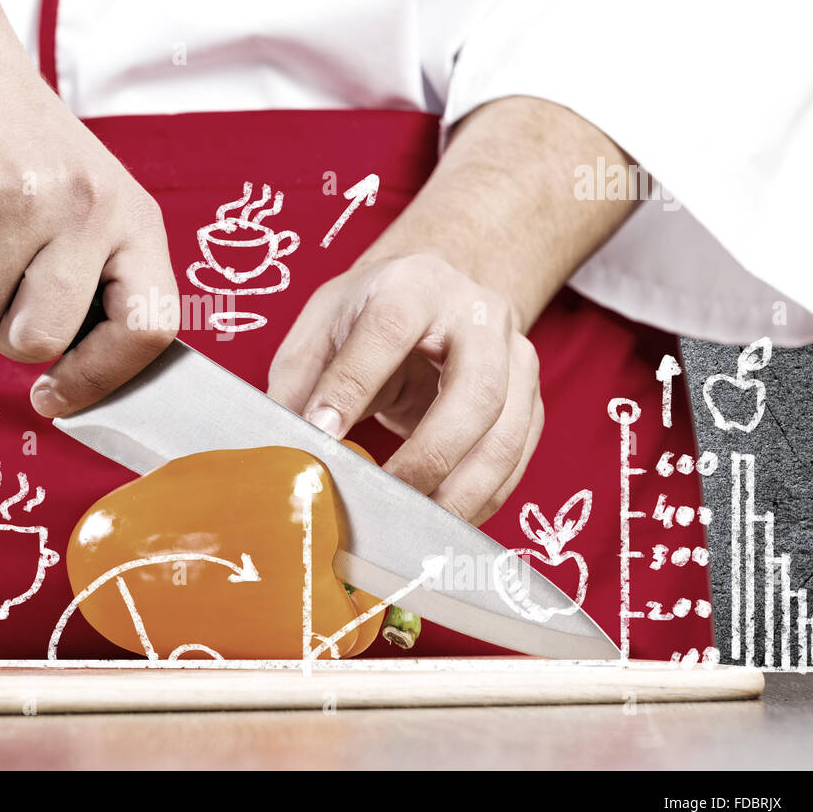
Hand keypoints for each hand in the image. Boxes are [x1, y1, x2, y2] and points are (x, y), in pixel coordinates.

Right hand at [0, 20, 177, 417]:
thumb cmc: (13, 140)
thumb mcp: (82, 200)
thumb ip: (89, 279)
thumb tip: (73, 381)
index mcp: (131, 218)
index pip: (149, 329)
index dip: (100, 379)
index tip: (57, 395)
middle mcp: (87, 207)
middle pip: (40, 340)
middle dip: (1, 331)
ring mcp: (21, 196)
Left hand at [267, 253, 542, 524]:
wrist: (434, 295)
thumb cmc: (370, 314)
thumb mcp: (322, 326)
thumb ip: (300, 381)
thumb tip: (282, 448)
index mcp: (414, 285)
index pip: (388, 332)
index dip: (353, 387)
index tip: (321, 436)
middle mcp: (477, 314)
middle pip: (474, 391)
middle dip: (428, 457)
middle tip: (384, 500)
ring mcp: (515, 355)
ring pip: (506, 432)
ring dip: (463, 490)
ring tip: (416, 526)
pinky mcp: (530, 397)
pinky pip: (518, 456)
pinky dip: (484, 496)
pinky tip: (444, 521)